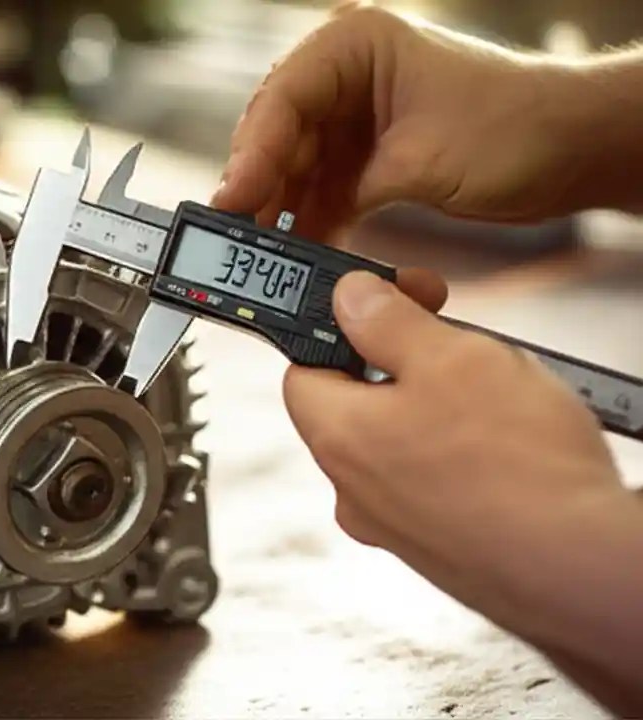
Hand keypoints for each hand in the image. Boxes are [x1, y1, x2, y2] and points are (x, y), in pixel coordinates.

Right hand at [211, 3, 633, 239]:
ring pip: (291, 166)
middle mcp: (347, 74)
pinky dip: (308, 221)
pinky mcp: (365, 154)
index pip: (282, 99)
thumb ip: (343, 191)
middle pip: (276, 134)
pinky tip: (297, 253)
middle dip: (256, 186)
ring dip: (278, 210)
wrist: (575, 149)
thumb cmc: (517, 129)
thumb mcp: (419, 160)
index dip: (250, 153)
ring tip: (260, 253)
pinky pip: (319, 189)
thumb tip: (286, 232)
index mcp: (356, 45)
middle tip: (235, 234)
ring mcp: (353, 116)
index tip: (232, 201)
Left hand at [284, 270, 642, 699]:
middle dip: (405, 364)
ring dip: (441, 408)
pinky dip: (467, 456)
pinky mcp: (440, 550)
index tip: (390, 305)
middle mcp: (353, 491)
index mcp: (337, 438)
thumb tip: (349, 299)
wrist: (582, 569)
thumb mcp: (451, 356)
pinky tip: (514, 445)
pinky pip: (439, 483)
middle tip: (460, 344)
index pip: (303, 367)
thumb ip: (387, 321)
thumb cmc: (517, 467)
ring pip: (403, 443)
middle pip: (357, 404)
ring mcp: (396, 527)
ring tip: (501, 394)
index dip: (343, 327)